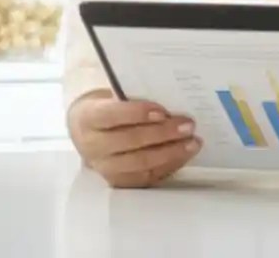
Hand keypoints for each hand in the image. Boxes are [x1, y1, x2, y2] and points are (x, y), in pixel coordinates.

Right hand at [67, 91, 201, 187]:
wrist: (86, 133)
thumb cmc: (106, 108)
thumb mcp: (110, 97)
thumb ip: (133, 98)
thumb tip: (171, 98)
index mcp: (88, 118)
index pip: (111, 115)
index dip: (137, 113)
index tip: (163, 111)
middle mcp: (93, 146)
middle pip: (130, 141)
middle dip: (163, 133)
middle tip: (188, 125)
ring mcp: (105, 168)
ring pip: (140, 163)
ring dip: (171, 152)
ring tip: (193, 142)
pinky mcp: (119, 182)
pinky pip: (147, 177)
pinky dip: (169, 165)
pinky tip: (185, 155)